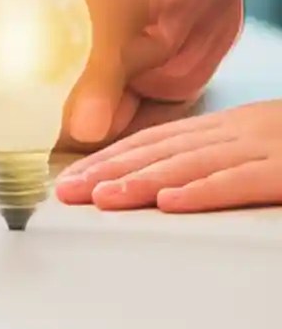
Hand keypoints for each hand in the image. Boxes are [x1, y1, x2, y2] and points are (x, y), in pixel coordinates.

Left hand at [55, 100, 281, 212]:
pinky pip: (240, 181)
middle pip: (161, 151)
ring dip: (141, 181)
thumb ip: (213, 153)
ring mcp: (260, 149)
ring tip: (101, 197)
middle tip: (67, 190)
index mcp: (224, 126)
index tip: (72, 176)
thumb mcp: (256, 140)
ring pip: (190, 164)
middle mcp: (235, 133)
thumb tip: (167, 175)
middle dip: (108, 171)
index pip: (155, 142)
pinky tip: (168, 203)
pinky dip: (201, 192)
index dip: (110, 158)